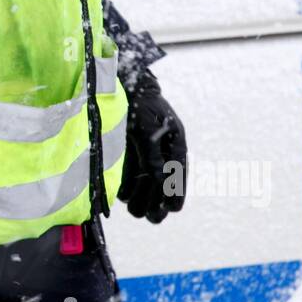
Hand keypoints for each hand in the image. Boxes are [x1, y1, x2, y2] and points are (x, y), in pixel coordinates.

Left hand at [117, 68, 186, 223]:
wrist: (122, 84)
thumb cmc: (139, 105)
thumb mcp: (148, 131)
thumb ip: (154, 158)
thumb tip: (162, 184)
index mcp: (175, 140)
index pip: (179, 171)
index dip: (177, 192)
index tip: (174, 210)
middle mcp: (163, 146)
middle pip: (163, 179)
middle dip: (158, 200)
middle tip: (153, 218)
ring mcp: (147, 147)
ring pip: (148, 179)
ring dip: (144, 196)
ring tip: (137, 212)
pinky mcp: (131, 147)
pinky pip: (134, 171)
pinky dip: (130, 184)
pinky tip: (124, 198)